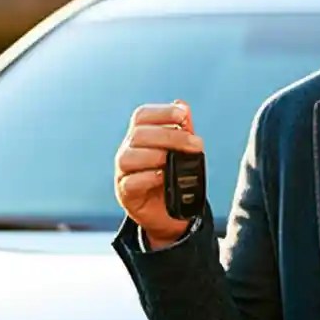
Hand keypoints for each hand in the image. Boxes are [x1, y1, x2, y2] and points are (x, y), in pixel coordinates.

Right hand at [114, 100, 205, 248]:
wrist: (170, 214)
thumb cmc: (174, 178)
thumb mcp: (182, 153)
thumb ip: (182, 130)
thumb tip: (182, 105)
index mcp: (140, 137)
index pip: (142, 116)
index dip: (162, 112)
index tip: (183, 116)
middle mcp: (128, 151)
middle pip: (140, 134)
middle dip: (170, 136)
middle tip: (196, 145)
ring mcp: (123, 172)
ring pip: (129, 156)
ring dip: (156, 155)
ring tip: (175, 161)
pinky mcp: (125, 193)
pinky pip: (130, 181)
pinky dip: (148, 177)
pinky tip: (163, 176)